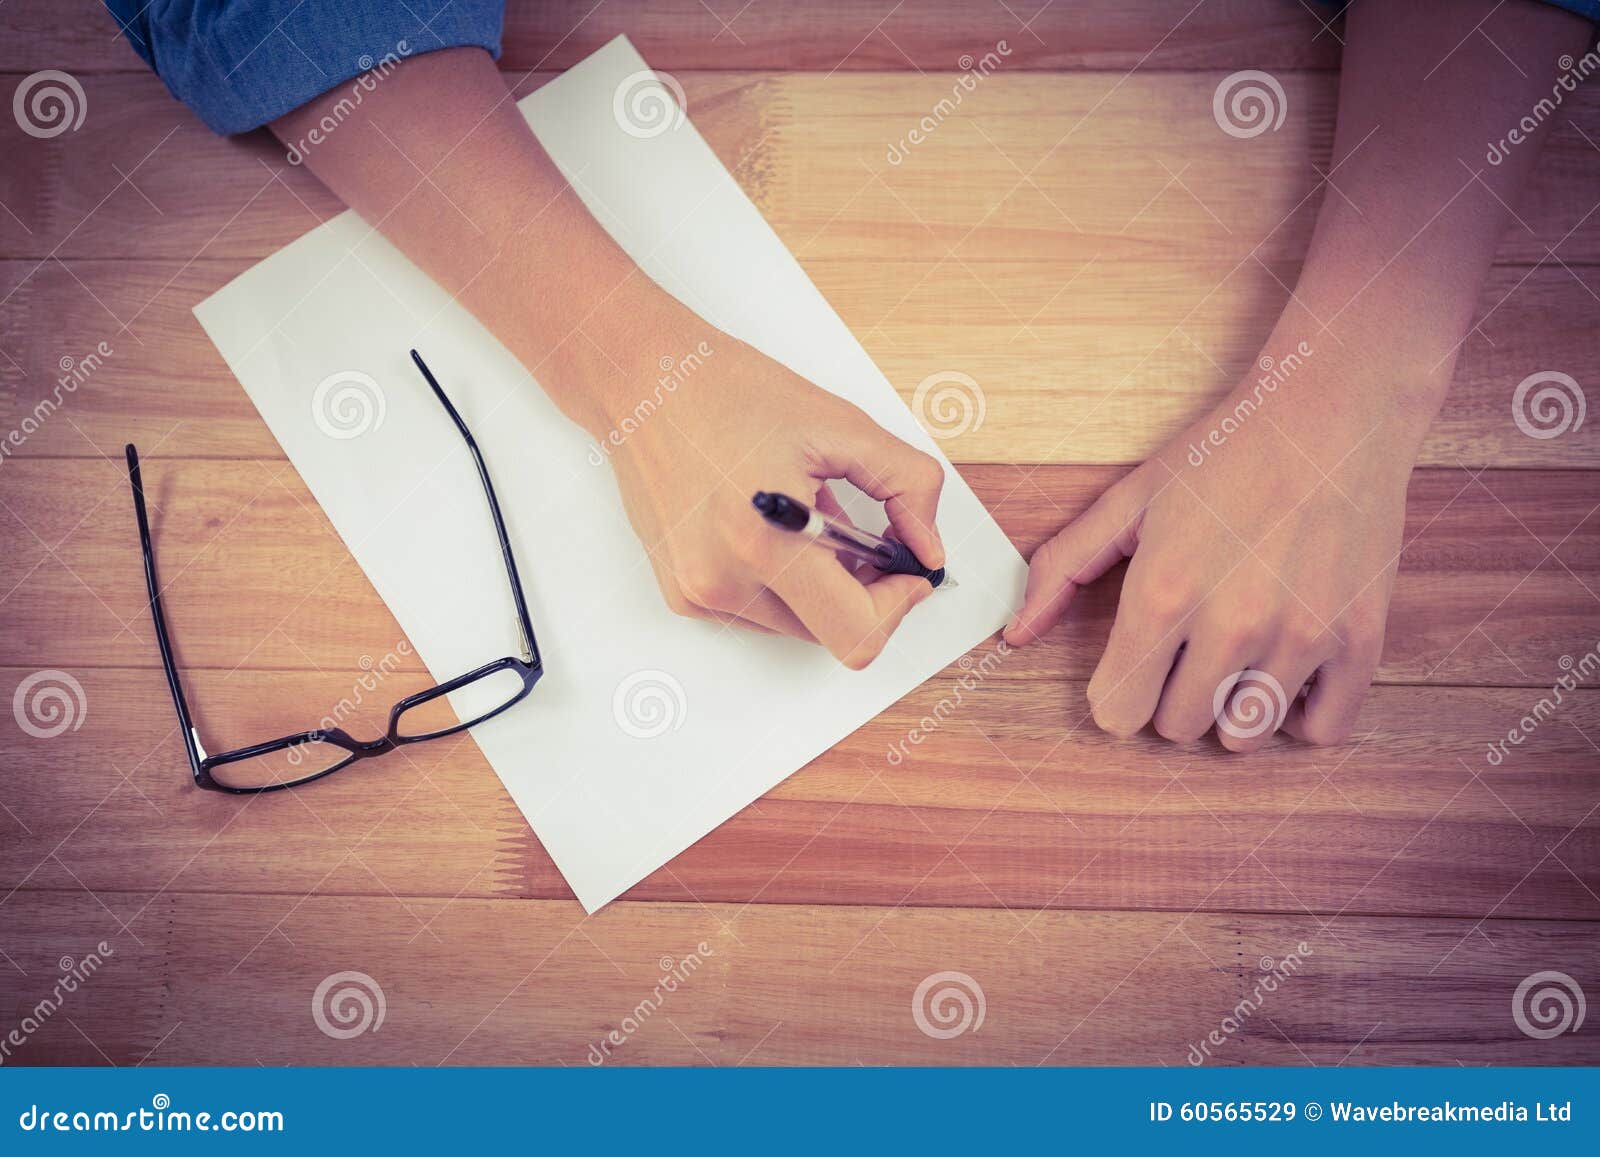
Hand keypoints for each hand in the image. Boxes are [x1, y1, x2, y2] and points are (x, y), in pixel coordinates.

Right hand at [594, 322, 945, 669]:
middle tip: (867, 538)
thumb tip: (929, 548)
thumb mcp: (841, 425)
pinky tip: (773, 528)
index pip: (857, 632)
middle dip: (865, 592)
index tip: (908, 570)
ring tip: (809, 520)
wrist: (644, 383)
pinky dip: (783, 581)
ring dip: (822, 586)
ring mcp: (698, 594)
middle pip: (831, 635)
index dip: (898, 606)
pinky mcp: (682, 594)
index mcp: (765, 542)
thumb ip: (906, 487)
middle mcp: (723, 581)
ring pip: (798, 626)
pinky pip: (759, 612)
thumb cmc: (729, 392)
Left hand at [1003, 347, 1422, 747]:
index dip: (1117, 692)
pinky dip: (1302, 714)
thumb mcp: (1130, 502)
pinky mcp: (1360, 640)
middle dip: (1172, 695)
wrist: (1331, 414)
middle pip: (1176, 727)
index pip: (1117, 713)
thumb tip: (1015, 635)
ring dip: (1234, 706)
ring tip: (1239, 654)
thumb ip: (1064, 569)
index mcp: (1163, 593)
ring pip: (1244, 736)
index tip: (1136, 663)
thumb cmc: (1226, 455)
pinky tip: (1288, 672)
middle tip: (1190, 645)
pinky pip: (1323, 731)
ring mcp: (1301, 636)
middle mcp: (1231, 625)